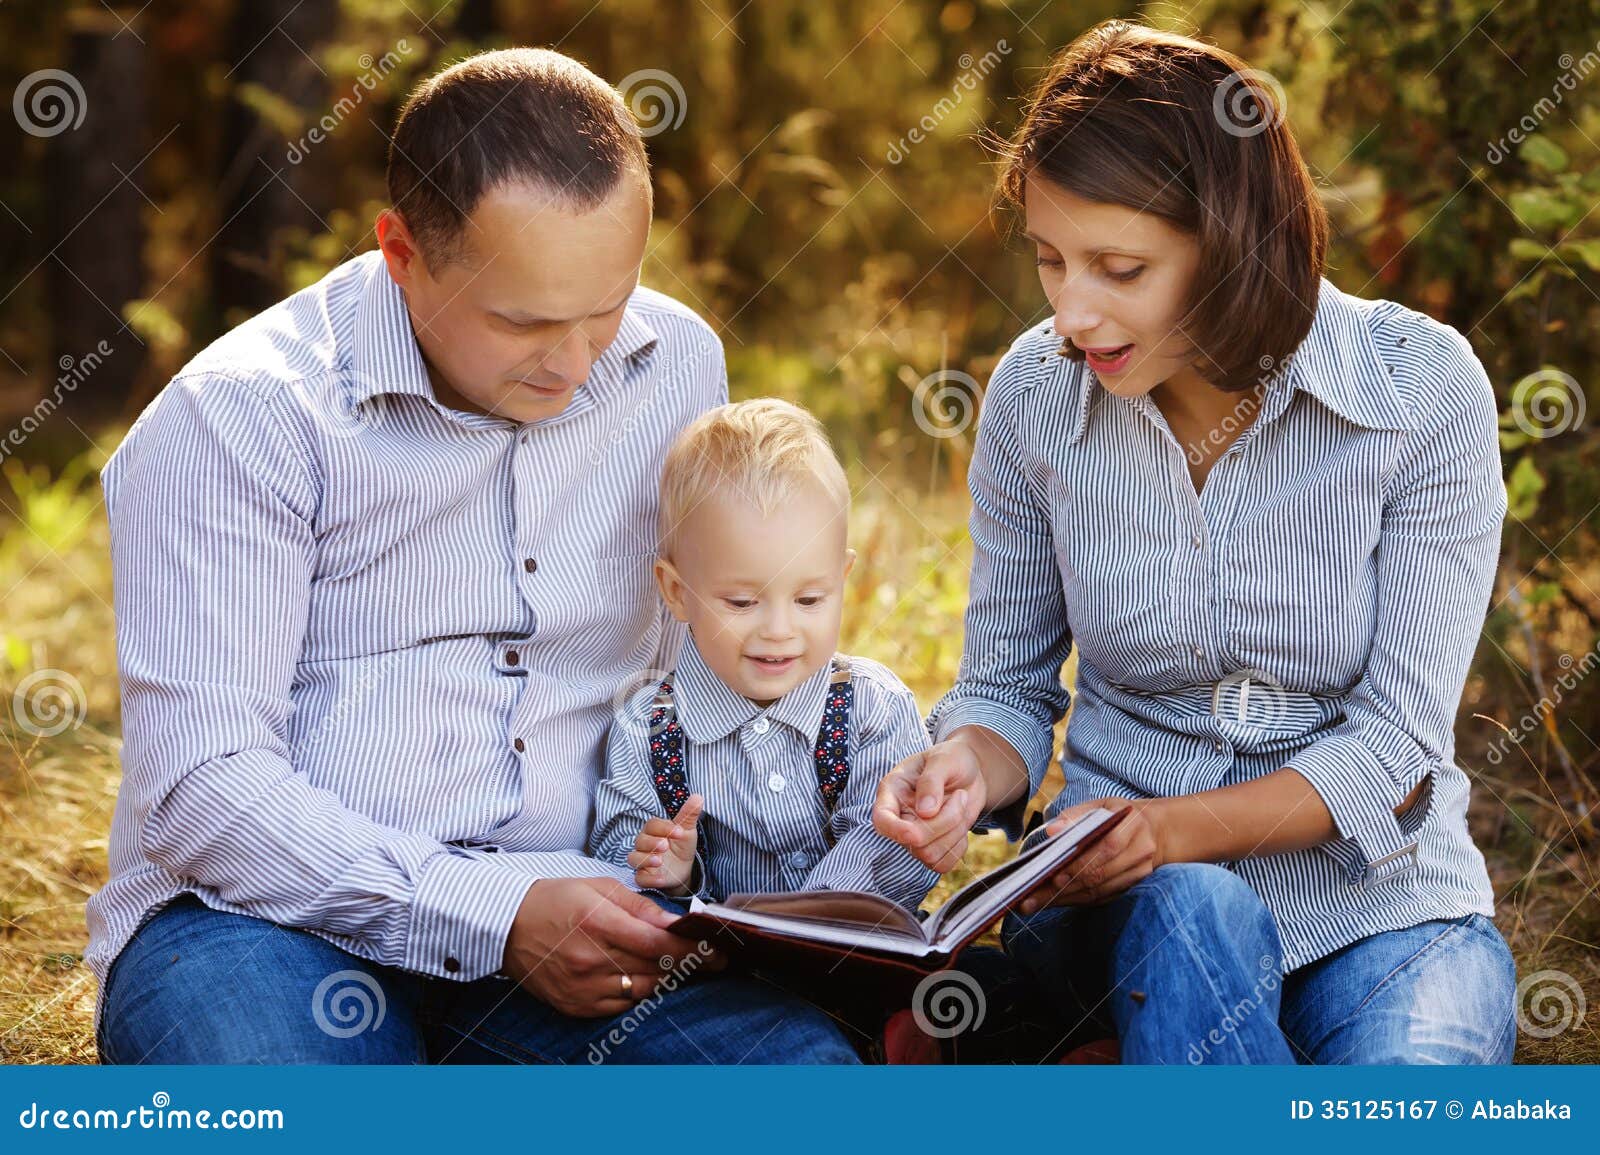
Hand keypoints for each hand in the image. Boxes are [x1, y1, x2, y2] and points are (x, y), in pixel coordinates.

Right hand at [500, 876, 715, 1017]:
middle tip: (711, 960)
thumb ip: (641, 908)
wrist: (506, 928)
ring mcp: (583, 988)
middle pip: (656, 969)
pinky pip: (621, 1005)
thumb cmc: (556, 900)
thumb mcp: (599, 889)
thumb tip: (678, 923)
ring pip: (643, 990)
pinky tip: (643, 977)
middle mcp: (592, 960)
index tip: (716, 950)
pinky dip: (638, 991)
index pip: (659, 944)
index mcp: (599, 924)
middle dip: (689, 965)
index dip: (693, 950)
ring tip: (679, 965)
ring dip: (666, 978)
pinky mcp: (576, 1006)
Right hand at [627, 793, 702, 894]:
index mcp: (653, 831)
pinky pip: (640, 878)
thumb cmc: (681, 845)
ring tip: (659, 861)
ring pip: (634, 858)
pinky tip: (661, 879)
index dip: (664, 828)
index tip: (680, 831)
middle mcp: (644, 845)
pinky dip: (650, 879)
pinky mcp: (644, 877)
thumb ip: (689, 815)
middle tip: (665, 845)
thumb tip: (698, 796)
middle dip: (652, 843)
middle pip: (640, 841)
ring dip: (645, 859)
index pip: (652, 825)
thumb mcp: (687, 831)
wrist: (683, 869)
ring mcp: (642, 861)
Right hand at [872, 740, 986, 871]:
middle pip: (914, 841)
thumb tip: (925, 811)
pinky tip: (961, 826)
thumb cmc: (952, 759)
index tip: (915, 831)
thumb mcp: (943, 759)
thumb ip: (931, 781)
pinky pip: (943, 864)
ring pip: (930, 855)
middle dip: (945, 821)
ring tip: (961, 804)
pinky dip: (958, 848)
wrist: (971, 771)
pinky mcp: (933, 847)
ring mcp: (915, 834)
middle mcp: (900, 817)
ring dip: (955, 832)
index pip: (881, 820)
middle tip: (961, 796)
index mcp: (893, 792)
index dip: (896, 830)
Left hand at [1016, 798, 1169, 912]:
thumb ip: (1076, 815)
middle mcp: (1141, 852)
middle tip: (1031, 896)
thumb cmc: (1118, 815)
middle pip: (1100, 874)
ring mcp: (1139, 873)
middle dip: (1063, 887)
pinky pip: (1101, 898)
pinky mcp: (1132, 887)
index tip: (1052, 874)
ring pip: (1099, 890)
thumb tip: (1052, 831)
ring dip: (1065, 898)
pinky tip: (1054, 902)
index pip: (1106, 847)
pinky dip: (1075, 901)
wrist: (1153, 830)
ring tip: (1034, 902)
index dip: (1080, 863)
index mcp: (1133, 825)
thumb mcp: (1101, 806)